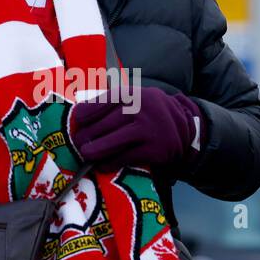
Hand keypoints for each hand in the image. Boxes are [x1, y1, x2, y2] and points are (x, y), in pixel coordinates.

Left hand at [68, 87, 204, 171]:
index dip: (89, 110)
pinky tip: (102, 164)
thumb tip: (78, 115)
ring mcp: (149, 130)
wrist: (183, 127)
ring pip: (115, 141)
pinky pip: (127, 157)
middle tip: (77, 142)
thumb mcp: (133, 99)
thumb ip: (109, 104)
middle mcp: (141, 109)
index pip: (107, 100)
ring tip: (85, 154)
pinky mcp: (155, 150)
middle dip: (88, 134)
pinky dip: (111, 162)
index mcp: (132, 94)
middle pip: (107, 123)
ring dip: (96, 150)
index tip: (77, 119)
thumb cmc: (146, 112)